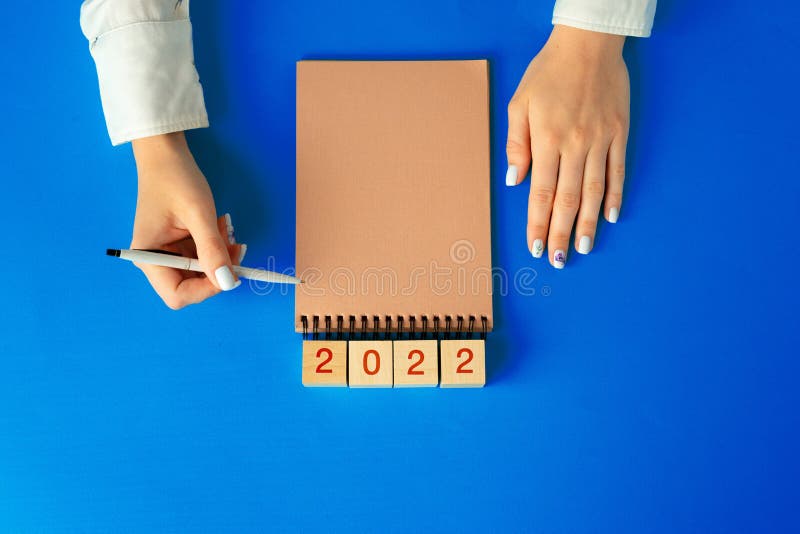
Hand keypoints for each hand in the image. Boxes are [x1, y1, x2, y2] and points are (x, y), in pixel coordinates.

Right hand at [130, 132, 245, 308]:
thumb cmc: (175, 179)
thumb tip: (228, 283)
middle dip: (217, 271)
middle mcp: (154, 261)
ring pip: (201, 274)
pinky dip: (217, 248)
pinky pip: (203, 258)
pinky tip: (220, 228)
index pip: (177, 294)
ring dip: (220, 257)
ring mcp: (167, 254)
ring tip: (224, 229)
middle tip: (233, 246)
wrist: (166, 154)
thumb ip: (212, 251)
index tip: (230, 272)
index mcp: (147, 256)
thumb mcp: (198, 214)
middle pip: (191, 287)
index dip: (206, 290)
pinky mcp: (179, 247)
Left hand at [506, 24, 628, 267]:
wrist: (588, 44)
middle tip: (557, 259)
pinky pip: (617, 170)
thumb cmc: (548, 73)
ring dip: (588, 223)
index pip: (540, 193)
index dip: (537, 224)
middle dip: (560, 233)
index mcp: (547, 140)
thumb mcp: (519, 104)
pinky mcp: (619, 133)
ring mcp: (600, 140)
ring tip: (584, 248)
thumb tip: (516, 181)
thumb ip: (517, 144)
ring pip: (593, 191)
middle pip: (567, 200)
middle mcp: (575, 145)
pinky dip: (614, 195)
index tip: (534, 247)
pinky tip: (611, 216)